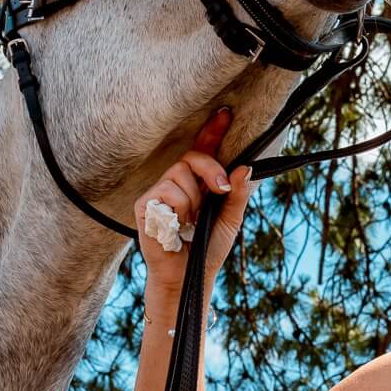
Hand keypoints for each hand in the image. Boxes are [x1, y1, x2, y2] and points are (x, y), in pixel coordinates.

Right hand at [132, 108, 258, 292]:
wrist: (191, 277)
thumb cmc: (208, 249)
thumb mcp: (230, 219)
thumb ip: (237, 193)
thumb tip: (245, 167)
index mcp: (197, 184)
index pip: (203, 151)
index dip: (212, 131)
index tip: (226, 114)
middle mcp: (176, 183)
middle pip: (192, 156)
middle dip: (211, 169)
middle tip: (220, 189)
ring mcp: (158, 192)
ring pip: (180, 174)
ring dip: (194, 200)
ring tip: (191, 222)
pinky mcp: (145, 204)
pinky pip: (168, 191)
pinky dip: (180, 209)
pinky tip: (178, 226)